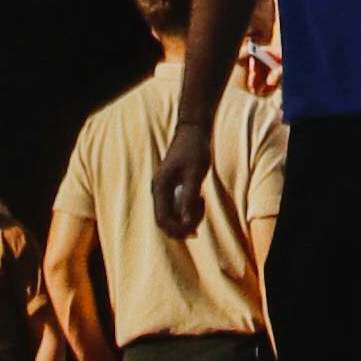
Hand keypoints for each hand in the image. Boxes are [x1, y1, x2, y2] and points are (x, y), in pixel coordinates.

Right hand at [155, 119, 213, 241]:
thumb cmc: (195, 148)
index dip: (177, 230)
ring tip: (202, 201)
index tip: (195, 231)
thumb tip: (186, 223)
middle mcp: (159, 190)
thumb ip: (189, 198)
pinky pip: (178, 207)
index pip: (162, 220)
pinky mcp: (172, 188)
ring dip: (188, 216)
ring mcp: (165, 190)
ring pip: (173, 215)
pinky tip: (200, 198)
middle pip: (167, 221)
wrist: (194, 130)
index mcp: (160, 187)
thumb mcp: (195, 173)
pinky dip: (189, 209)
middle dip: (184, 225)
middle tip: (202, 212)